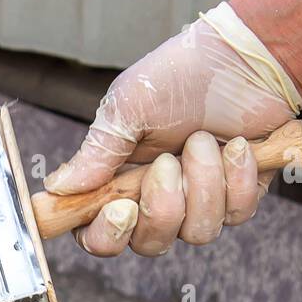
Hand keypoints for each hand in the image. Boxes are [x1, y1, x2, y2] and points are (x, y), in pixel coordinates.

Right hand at [43, 3, 301, 257]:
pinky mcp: (239, 195)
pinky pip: (236, 214)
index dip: (107, 235)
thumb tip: (58, 188)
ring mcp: (199, 201)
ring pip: (196, 233)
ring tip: (202, 140)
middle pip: (150, 244)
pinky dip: (237, 179)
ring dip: (202, 185)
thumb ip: (96, 153)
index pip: (100, 235)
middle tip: (167, 163)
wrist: (243, 57)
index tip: (121, 208)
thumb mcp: (127, 108)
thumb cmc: (179, 76)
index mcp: (118, 182)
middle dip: (162, 208)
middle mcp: (156, 199)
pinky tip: (236, 146)